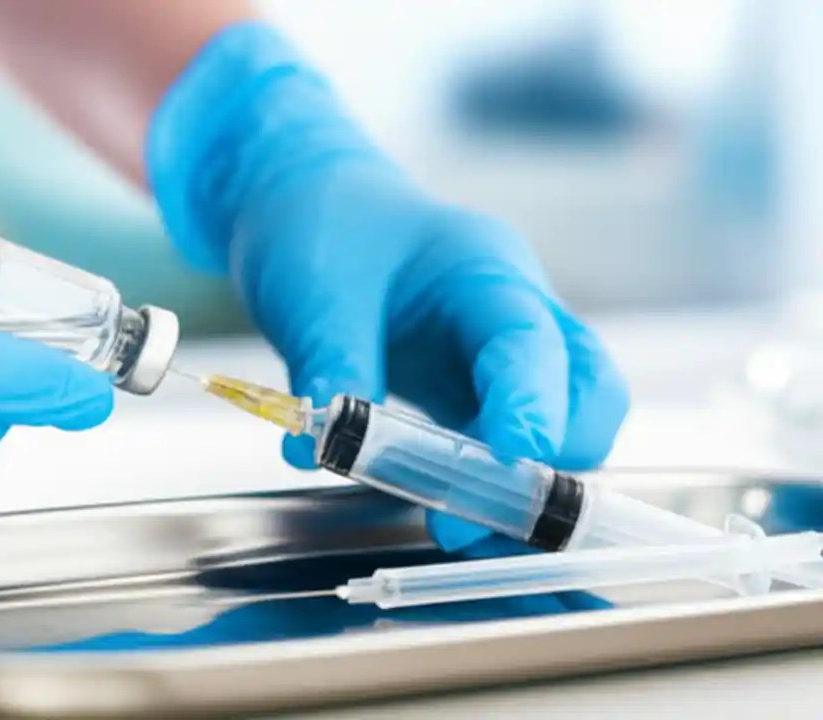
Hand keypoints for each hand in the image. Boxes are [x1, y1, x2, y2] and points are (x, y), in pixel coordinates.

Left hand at [148, 23, 628, 551]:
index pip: (531, 341)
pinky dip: (486, 487)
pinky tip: (444, 514)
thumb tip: (317, 449)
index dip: (532, 406)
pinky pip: (504, 446)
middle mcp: (516, 311)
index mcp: (484, 268)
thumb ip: (328, 366)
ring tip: (457, 531)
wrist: (306, 206)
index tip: (512, 463)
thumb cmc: (321, 227)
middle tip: (483, 515)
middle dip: (559, 460)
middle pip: (589, 391)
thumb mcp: (311, 293)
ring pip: (561, 426)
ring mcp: (502, 354)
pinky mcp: (474, 391)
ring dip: (522, 487)